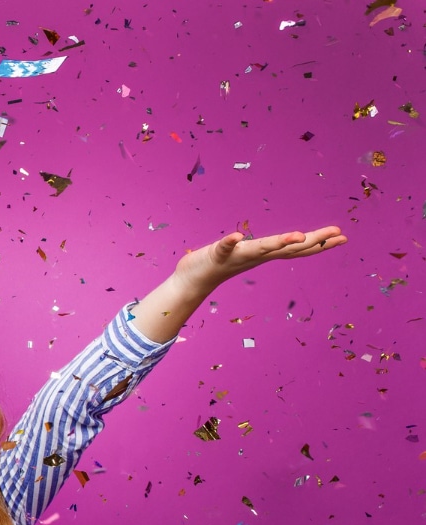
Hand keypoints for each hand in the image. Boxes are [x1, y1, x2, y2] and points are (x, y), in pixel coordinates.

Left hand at [130, 224, 345, 343]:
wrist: (192, 280)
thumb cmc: (221, 263)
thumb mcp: (252, 253)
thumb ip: (271, 247)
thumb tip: (295, 240)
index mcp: (264, 253)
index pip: (296, 248)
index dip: (319, 243)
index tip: (342, 237)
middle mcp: (255, 255)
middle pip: (288, 248)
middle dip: (314, 241)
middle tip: (339, 234)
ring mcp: (237, 256)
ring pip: (262, 248)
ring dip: (279, 243)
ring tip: (299, 235)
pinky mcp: (217, 254)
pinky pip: (224, 247)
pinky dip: (230, 242)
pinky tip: (236, 236)